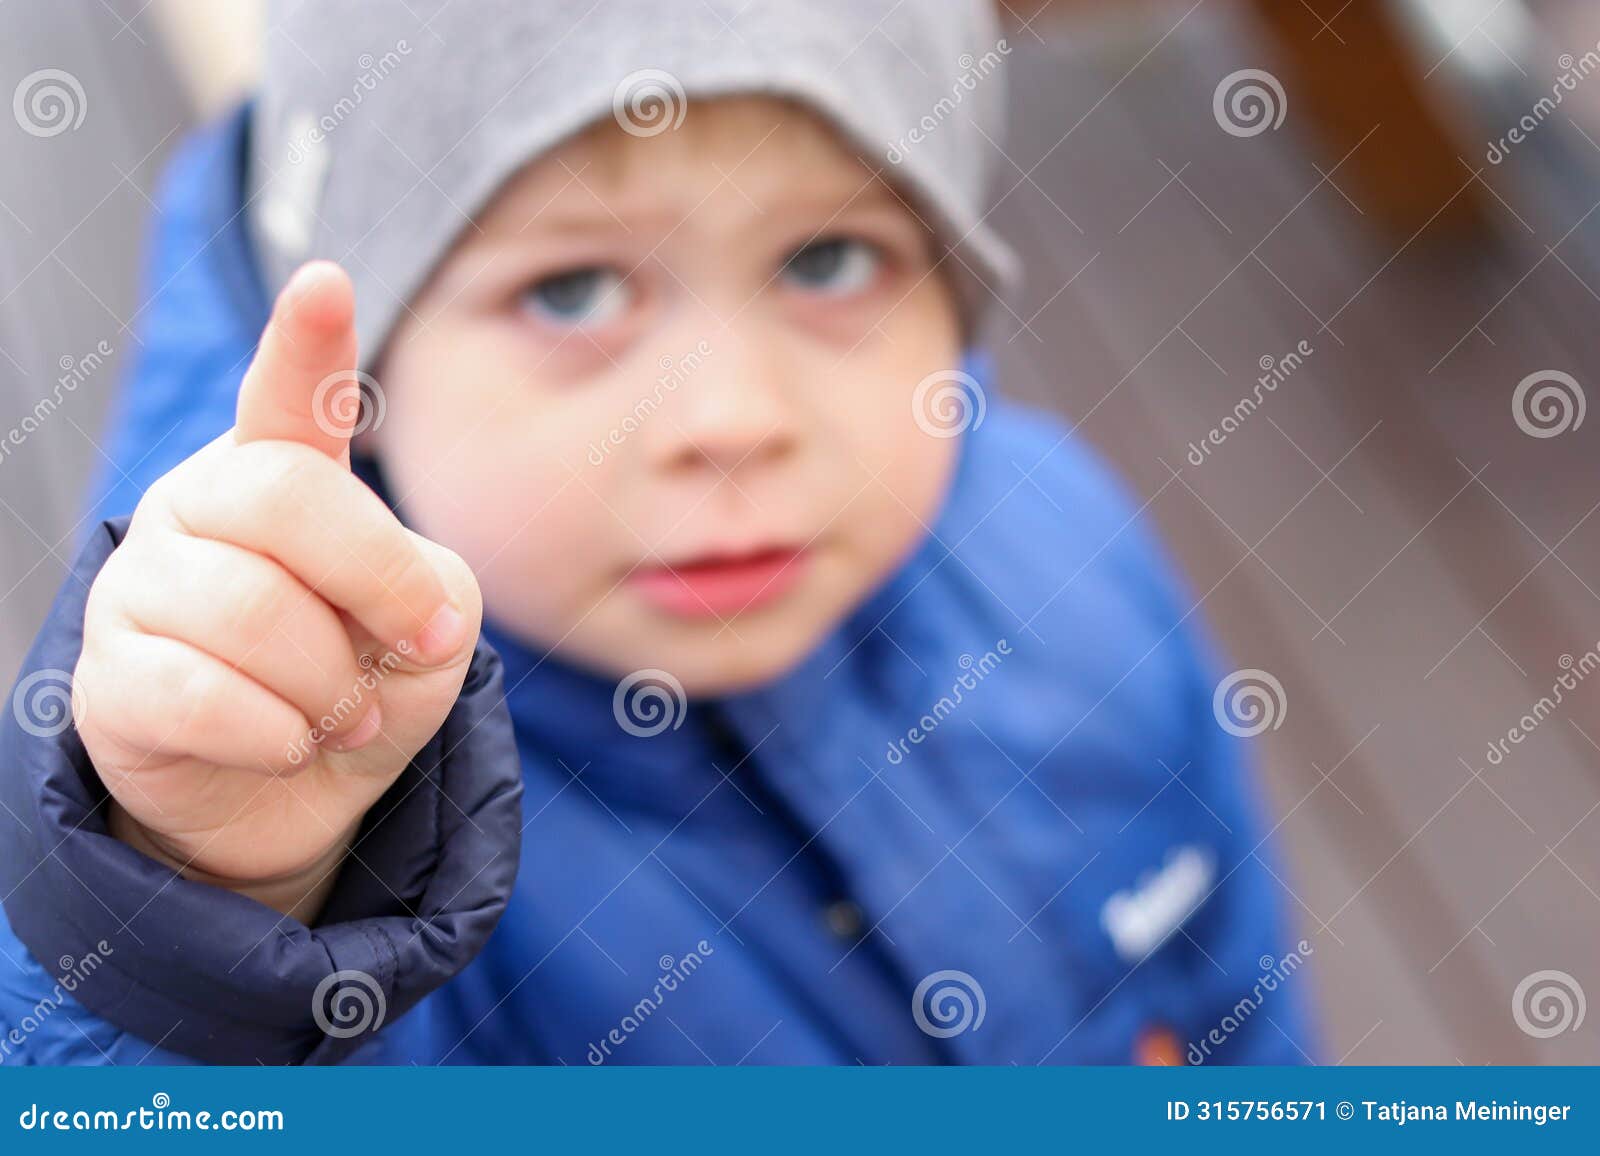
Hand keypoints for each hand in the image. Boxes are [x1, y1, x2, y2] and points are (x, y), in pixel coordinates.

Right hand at [73, 261, 482, 921]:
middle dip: (377, 585)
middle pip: (288, 500)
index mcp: (283, 473)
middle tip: (412, 647)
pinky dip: (278, 737)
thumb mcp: (429, 627)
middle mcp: (200, 507)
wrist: (294, 795)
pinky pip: (203, 697)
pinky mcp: (109, 675)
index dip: (306, 341)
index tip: (326, 282)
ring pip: (253, 614)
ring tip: (342, 712)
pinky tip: (287, 743)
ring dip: (332, 688)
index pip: (290, 396)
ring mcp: (142, 584)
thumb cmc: (363, 681)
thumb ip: (424, 586)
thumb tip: (394, 610)